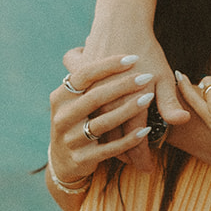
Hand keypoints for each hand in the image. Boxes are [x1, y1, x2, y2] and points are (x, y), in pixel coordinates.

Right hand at [49, 54, 154, 186]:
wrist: (62, 163)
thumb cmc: (80, 121)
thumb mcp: (85, 100)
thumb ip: (91, 77)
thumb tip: (90, 47)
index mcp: (62, 96)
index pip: (84, 75)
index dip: (108, 65)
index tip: (132, 57)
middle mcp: (62, 116)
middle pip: (95, 97)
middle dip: (122, 87)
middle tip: (145, 77)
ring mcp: (70, 138)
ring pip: (103, 122)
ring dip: (127, 110)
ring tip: (148, 99)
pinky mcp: (81, 158)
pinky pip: (109, 148)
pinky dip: (128, 140)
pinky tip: (145, 132)